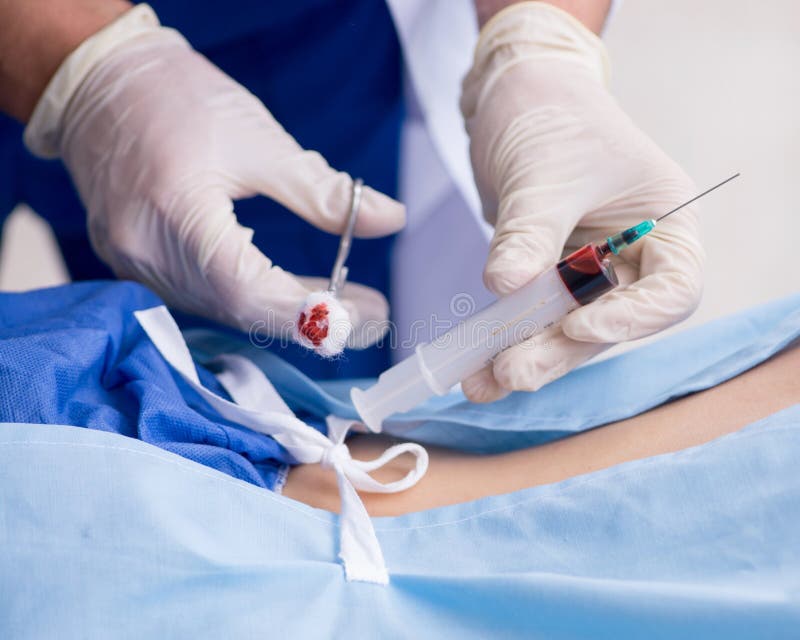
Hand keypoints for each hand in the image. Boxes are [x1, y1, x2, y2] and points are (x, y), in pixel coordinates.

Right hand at [24, 5, 403, 346]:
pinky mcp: (135, 261)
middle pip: (238, 309)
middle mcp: (145, 253)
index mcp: (174, 214)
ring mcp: (133, 262)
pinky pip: (202, 295)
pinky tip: (292, 287)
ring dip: (284, 309)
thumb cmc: (176, 97)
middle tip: (369, 314)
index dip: (309, 313)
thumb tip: (390, 219)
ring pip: (223, 308)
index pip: (247, 291)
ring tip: (343, 298)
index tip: (363, 317)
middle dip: (310, 317)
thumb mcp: (261, 140)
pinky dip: (252, 296)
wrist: (97, 82)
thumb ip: (324, 192)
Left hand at [460, 2, 703, 401]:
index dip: (631, 318)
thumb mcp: (543, 172)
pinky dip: (502, 340)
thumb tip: (504, 287)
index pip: (673, 289)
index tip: (578, 326)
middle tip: (512, 373)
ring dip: (524, 355)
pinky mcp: (548, 274)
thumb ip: (529, 233)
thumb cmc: (551, 114)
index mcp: (666, 222)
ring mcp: (590, 269)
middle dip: (558, 350)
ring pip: (565, 329)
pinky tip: (473, 369)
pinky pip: (531, 317)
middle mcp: (634, 253)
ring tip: (480, 383)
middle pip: (609, 321)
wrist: (514, 97)